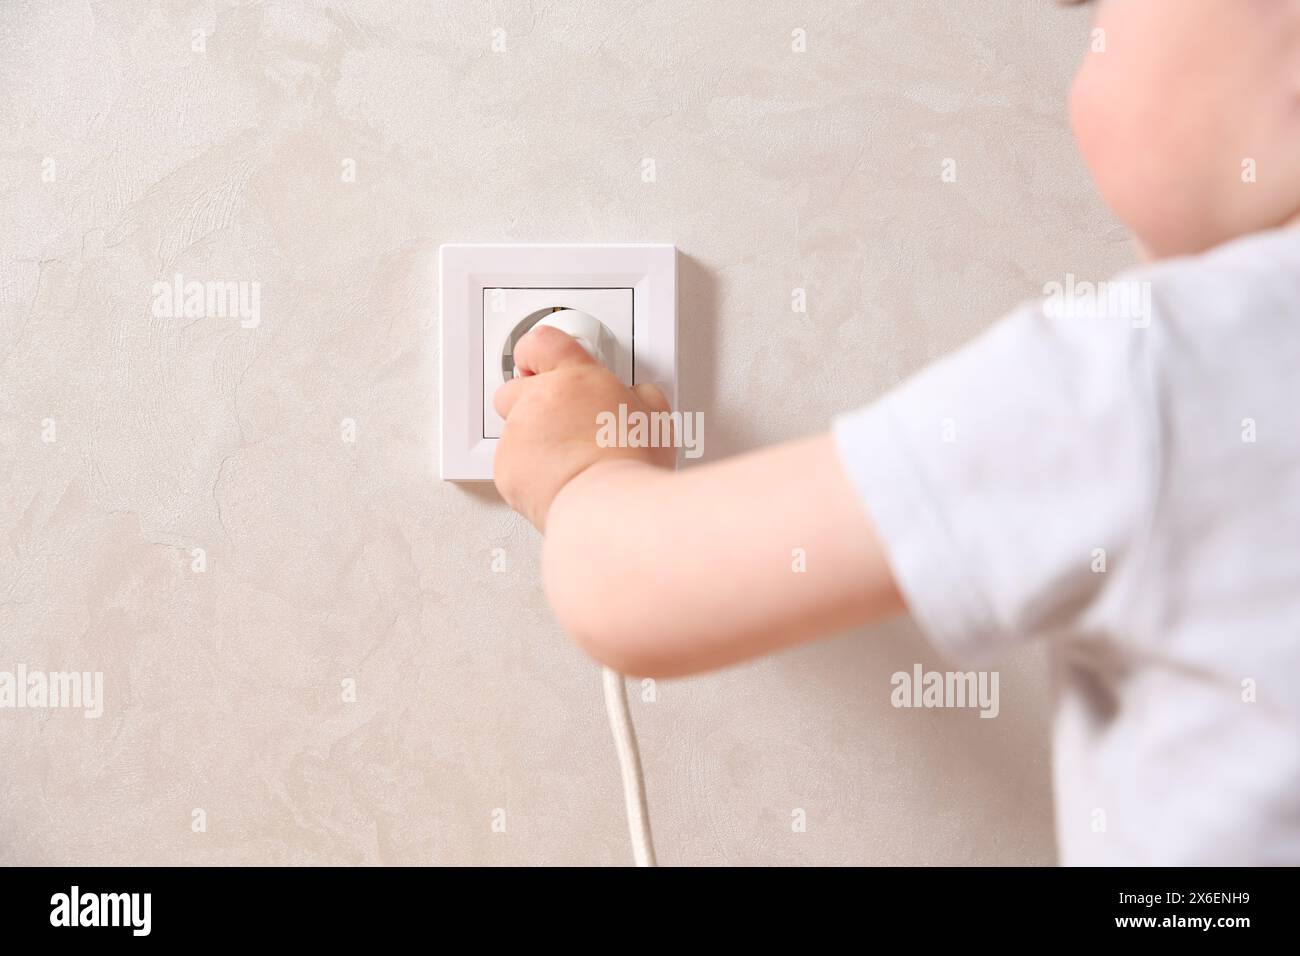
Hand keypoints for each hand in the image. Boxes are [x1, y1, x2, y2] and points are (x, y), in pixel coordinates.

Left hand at [492, 325, 674, 530]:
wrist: (609, 509)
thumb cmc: (632, 467)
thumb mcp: (654, 417)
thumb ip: (639, 395)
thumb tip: (637, 397)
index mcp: (575, 378)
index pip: (542, 342)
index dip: (537, 352)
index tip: (538, 360)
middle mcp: (538, 400)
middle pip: (512, 387)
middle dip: (529, 401)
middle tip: (558, 419)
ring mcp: (518, 435)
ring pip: (512, 430)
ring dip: (532, 440)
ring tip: (566, 462)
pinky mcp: (506, 469)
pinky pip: (509, 465)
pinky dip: (526, 472)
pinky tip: (556, 482)